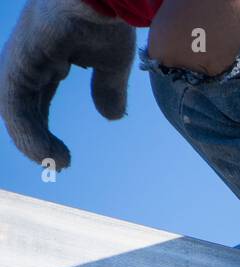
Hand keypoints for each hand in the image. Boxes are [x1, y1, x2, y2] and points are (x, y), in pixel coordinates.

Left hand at [0, 0, 135, 170]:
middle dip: (36, 135)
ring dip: (32, 141)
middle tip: (57, 163)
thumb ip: (108, 90)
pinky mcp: (20, 61)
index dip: (42, 126)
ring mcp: (21, 57)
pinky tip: (45, 154)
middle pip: (23, 104)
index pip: (34, 96)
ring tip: (55, 164)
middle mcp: (28, 55)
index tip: (62, 156)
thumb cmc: (111, 17)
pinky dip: (27, 133)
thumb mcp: (113, 63)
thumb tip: (112, 117)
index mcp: (46, 53)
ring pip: (15, 108)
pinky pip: (15, 104)